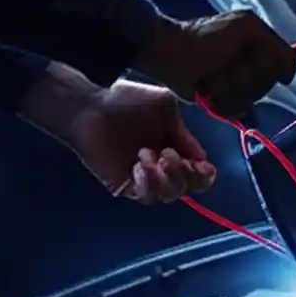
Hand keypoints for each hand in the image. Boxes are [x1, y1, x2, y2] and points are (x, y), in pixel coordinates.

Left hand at [19, 62, 215, 203]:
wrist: (91, 106)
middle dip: (185, 173)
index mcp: (176, 149)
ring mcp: (144, 179)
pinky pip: (146, 196)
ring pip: (170, 195)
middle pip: (188, 188)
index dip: (204, 173)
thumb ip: (184, 132)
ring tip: (146, 154)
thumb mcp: (165, 107)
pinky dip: (149, 182)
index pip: (200, 174)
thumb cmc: (125, 101)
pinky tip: (139, 164)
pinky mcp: (125, 186)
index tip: (201, 164)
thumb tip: (200, 156)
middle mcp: (162, 168)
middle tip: (168, 154)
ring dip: (166, 177)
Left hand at [132, 9, 295, 118]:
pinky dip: (220, 102)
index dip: (270, 67)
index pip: (283, 66)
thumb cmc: (206, 37)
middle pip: (266, 85)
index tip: (255, 60)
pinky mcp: (224, 102)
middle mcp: (253, 67)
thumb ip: (275, 45)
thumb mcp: (246, 27)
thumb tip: (289, 75)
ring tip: (212, 77)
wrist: (171, 54)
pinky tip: (208, 92)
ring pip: (251, 99)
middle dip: (245, 77)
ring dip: (229, 88)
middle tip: (226, 66)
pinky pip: (236, 111)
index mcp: (260, 47)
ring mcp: (238, 87)